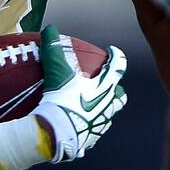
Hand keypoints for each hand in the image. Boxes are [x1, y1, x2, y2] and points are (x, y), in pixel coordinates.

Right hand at [35, 25, 127, 161]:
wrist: (55, 133)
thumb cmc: (60, 100)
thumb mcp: (56, 71)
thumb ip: (53, 48)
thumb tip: (50, 28)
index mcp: (104, 87)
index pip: (118, 67)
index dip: (117, 57)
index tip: (114, 51)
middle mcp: (108, 106)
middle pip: (120, 96)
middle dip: (116, 90)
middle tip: (106, 86)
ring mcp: (100, 125)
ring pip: (108, 116)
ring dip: (103, 111)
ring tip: (91, 108)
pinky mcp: (90, 140)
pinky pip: (91, 134)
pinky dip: (85, 130)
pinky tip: (75, 129)